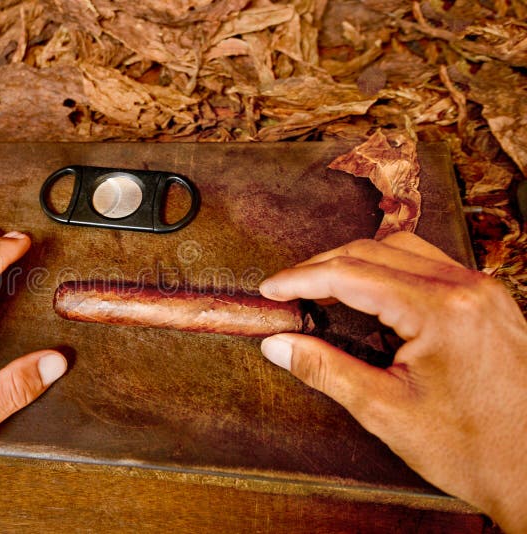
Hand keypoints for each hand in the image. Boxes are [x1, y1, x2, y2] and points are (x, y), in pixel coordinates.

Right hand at [259, 232, 526, 531]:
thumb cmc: (474, 449)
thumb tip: (278, 345)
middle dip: (323, 266)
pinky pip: (428, 266)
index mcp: (440, 311)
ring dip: (357, 263)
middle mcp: (465, 288)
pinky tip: (371, 297)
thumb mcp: (385, 410)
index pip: (351, 275)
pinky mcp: (489, 300)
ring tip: (322, 290)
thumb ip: (324, 369)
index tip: (271, 289)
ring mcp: (482, 291)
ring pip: (402, 250)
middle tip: (288, 290)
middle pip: (374, 251)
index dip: (301, 278)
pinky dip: (390, 272)